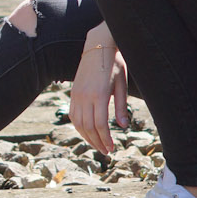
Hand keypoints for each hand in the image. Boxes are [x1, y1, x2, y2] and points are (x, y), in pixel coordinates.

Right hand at [69, 25, 127, 154]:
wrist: (98, 46)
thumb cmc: (114, 64)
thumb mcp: (121, 84)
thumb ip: (121, 106)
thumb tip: (123, 127)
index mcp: (99, 94)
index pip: (100, 124)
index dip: (105, 139)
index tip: (111, 148)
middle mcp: (85, 96)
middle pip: (88, 127)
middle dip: (97, 142)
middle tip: (106, 151)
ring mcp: (77, 95)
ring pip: (78, 123)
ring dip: (88, 137)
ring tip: (98, 145)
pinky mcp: (73, 93)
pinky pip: (73, 115)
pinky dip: (79, 127)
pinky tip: (87, 133)